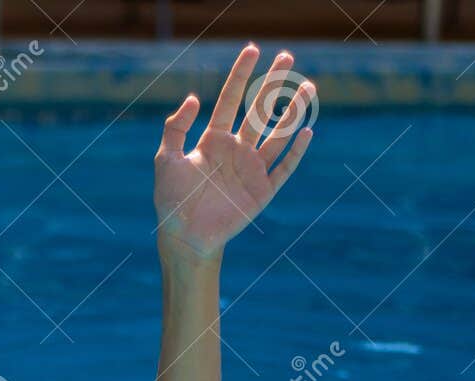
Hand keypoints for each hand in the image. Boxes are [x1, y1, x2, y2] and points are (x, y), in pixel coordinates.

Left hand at [153, 45, 314, 261]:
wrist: (184, 237)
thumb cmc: (171, 200)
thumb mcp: (166, 159)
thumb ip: (176, 128)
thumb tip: (194, 98)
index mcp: (214, 140)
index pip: (231, 99)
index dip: (241, 75)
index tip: (252, 49)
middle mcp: (236, 150)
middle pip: (260, 110)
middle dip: (273, 84)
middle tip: (287, 57)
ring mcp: (251, 169)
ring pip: (277, 134)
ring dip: (292, 112)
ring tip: (307, 88)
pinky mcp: (262, 190)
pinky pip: (283, 168)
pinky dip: (295, 152)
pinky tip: (305, 132)